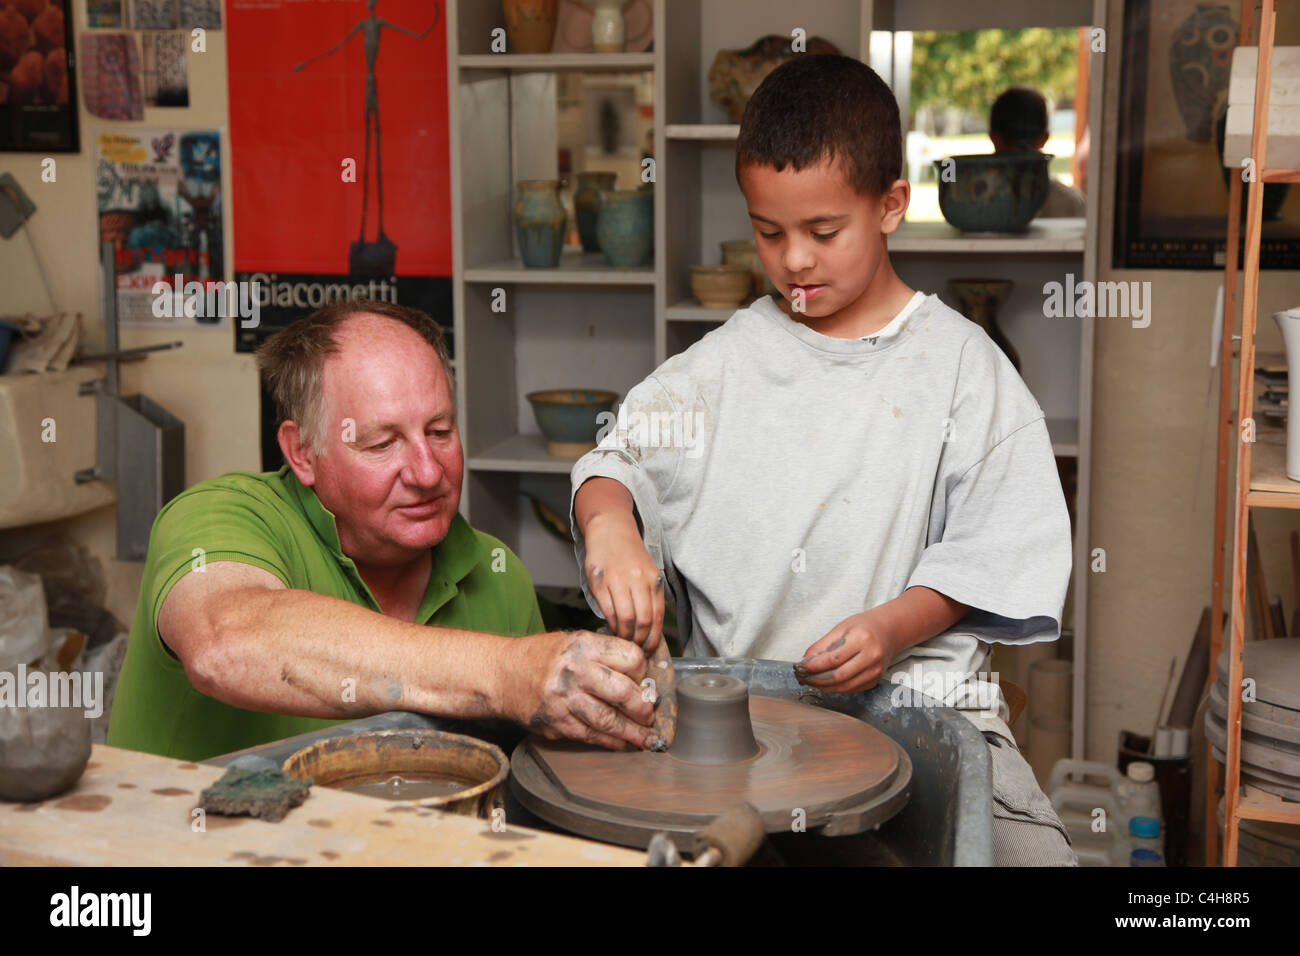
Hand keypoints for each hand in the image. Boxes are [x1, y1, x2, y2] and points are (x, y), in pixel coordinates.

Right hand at [508, 630, 660, 750]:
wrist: (501, 674)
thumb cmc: (539, 657)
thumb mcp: (572, 641)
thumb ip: (603, 656)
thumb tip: (638, 678)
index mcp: (584, 645)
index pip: (631, 658)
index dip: (642, 672)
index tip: (642, 681)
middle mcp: (575, 671)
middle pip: (624, 692)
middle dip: (643, 708)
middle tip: (649, 714)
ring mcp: (565, 699)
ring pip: (609, 720)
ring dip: (632, 733)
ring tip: (645, 738)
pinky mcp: (556, 722)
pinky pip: (590, 736)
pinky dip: (610, 741)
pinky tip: (620, 742)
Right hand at [583, 512, 664, 651]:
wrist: (610, 531)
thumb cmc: (630, 556)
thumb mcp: (649, 572)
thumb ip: (651, 596)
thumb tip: (652, 630)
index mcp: (653, 580)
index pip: (657, 617)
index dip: (654, 638)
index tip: (649, 650)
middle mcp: (638, 580)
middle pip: (643, 621)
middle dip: (640, 641)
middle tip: (635, 649)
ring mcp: (618, 581)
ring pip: (626, 618)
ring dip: (625, 635)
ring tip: (623, 640)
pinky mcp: (600, 583)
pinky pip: (608, 610)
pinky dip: (611, 624)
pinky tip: (612, 627)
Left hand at [794, 612, 895, 694]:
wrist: (888, 631)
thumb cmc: (863, 627)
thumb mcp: (841, 628)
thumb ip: (822, 645)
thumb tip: (804, 661)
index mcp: (862, 639)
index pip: (833, 659)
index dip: (814, 666)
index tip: (801, 667)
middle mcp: (872, 656)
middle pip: (839, 676)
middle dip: (817, 679)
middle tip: (803, 677)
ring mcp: (876, 670)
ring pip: (845, 686)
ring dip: (825, 687)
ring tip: (812, 681)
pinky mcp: (876, 679)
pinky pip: (852, 689)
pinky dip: (836, 688)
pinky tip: (826, 683)